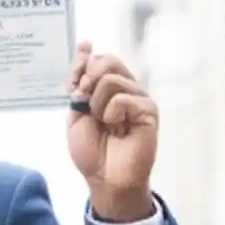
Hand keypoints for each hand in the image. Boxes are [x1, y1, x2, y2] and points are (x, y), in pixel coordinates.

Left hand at [66, 42, 158, 221]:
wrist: (105, 178)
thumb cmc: (91, 151)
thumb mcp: (76, 114)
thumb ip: (78, 83)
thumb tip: (85, 46)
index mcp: (107, 89)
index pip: (97, 59)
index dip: (81, 66)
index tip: (76, 85)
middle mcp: (125, 90)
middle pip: (107, 61)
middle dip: (88, 82)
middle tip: (87, 106)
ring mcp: (138, 99)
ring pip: (111, 79)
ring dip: (98, 104)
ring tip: (105, 124)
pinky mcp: (148, 110)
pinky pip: (123, 99)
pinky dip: (112, 114)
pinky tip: (118, 129)